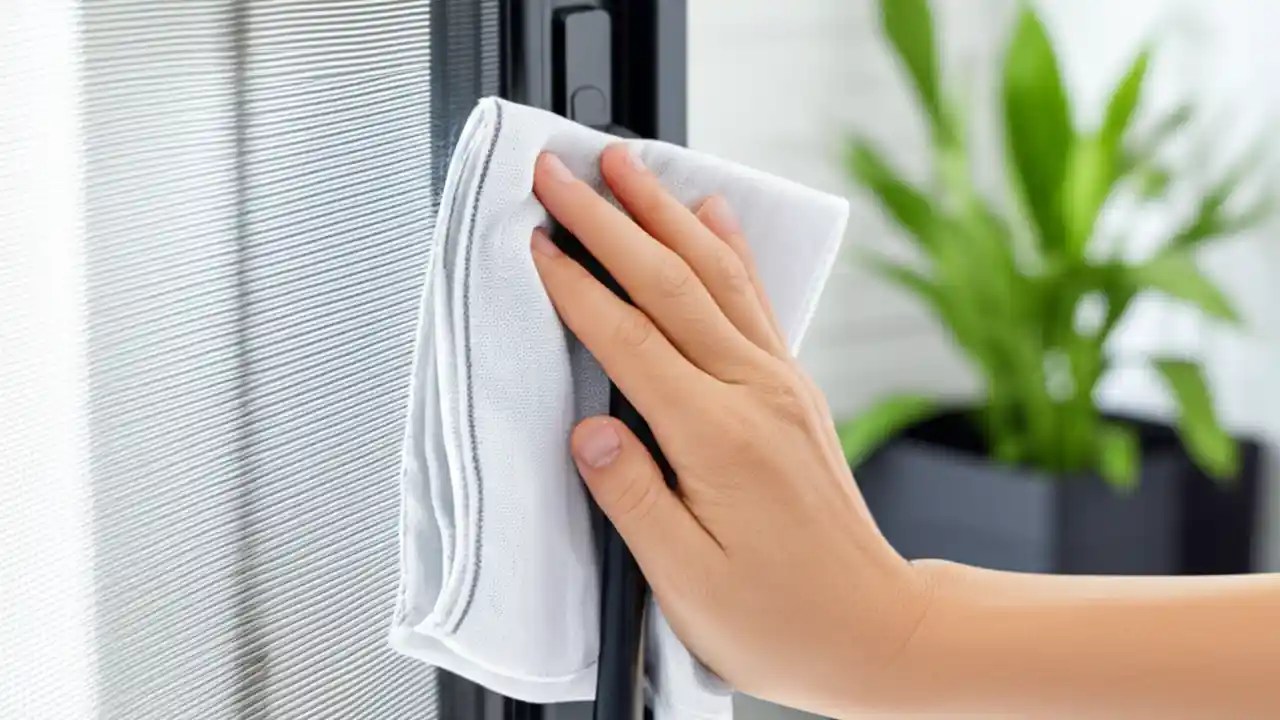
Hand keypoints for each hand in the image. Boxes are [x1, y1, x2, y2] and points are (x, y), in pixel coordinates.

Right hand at [529, 145, 930, 713]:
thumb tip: (589, 429)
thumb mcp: (688, 580)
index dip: (576, 287)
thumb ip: (633, 496)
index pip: (629, 340)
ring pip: (715, 275)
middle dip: (609, 219)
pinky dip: (729, 248)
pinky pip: (755, 299)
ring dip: (664, 213)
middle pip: (669, 283)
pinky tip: (712, 214)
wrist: (876, 631)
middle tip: (562, 170)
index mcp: (718, 439)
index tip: (538, 242)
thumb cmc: (782, 620)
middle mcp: (755, 394)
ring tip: (626, 165)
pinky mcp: (792, 390)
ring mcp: (781, 385)